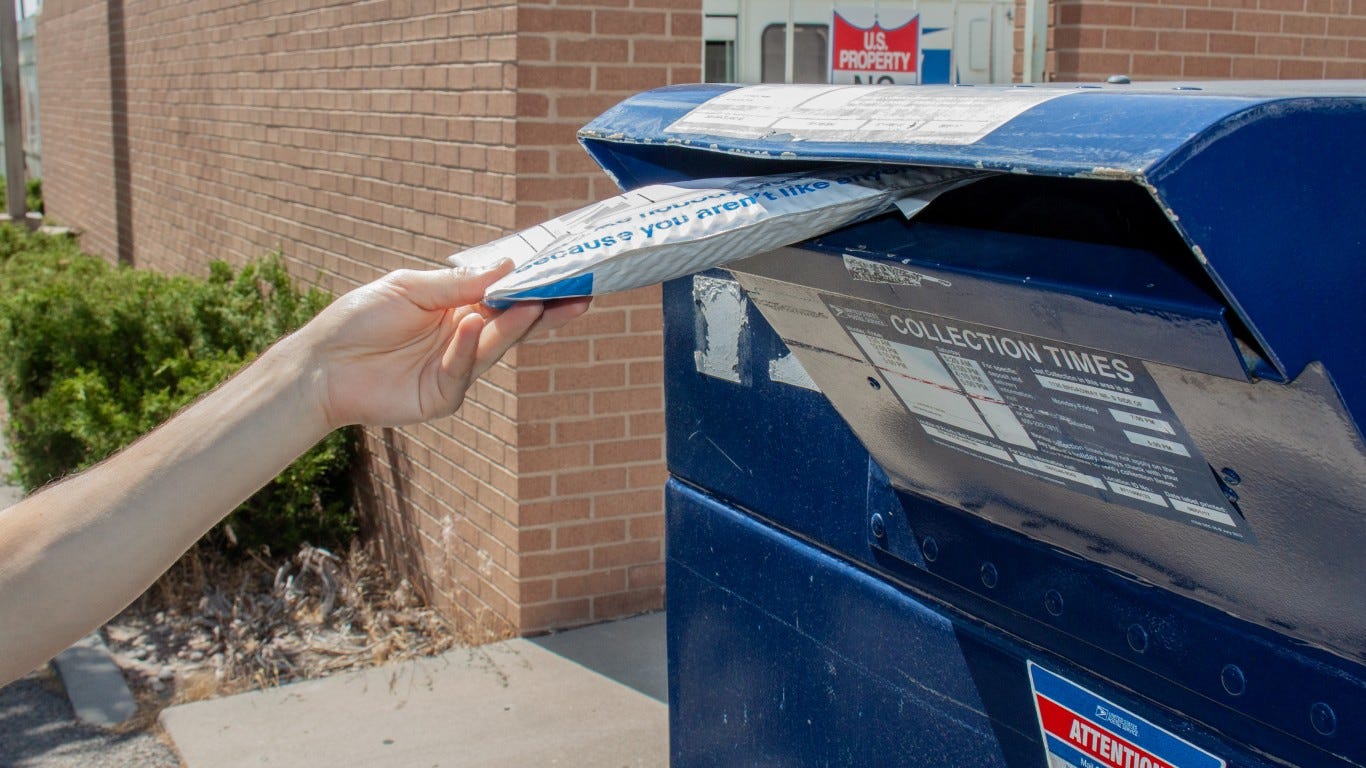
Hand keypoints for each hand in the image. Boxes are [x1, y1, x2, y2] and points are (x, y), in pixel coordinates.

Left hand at [300, 262, 590, 428]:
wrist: (322, 365)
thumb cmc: (360, 318)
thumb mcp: (410, 287)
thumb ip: (458, 283)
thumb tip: (508, 266)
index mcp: (458, 308)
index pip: (506, 296)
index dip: (536, 286)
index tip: (567, 273)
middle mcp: (464, 338)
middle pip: (514, 324)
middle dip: (546, 310)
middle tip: (580, 295)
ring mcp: (456, 369)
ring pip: (495, 346)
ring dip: (514, 325)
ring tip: (535, 304)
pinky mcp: (442, 396)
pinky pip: (462, 371)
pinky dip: (466, 349)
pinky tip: (469, 325)